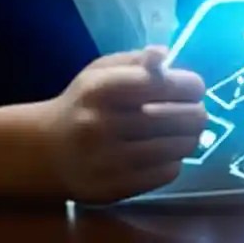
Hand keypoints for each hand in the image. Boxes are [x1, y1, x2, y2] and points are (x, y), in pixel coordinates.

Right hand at [36, 45, 207, 202]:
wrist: (45, 152)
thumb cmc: (82, 104)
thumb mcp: (99, 72)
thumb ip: (134, 61)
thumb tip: (165, 54)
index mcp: (99, 90)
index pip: (160, 84)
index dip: (189, 85)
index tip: (195, 88)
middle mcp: (101, 125)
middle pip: (175, 118)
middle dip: (196, 112)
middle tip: (198, 111)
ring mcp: (107, 160)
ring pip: (176, 147)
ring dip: (190, 137)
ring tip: (187, 131)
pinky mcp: (114, 188)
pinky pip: (165, 173)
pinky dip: (174, 161)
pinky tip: (166, 153)